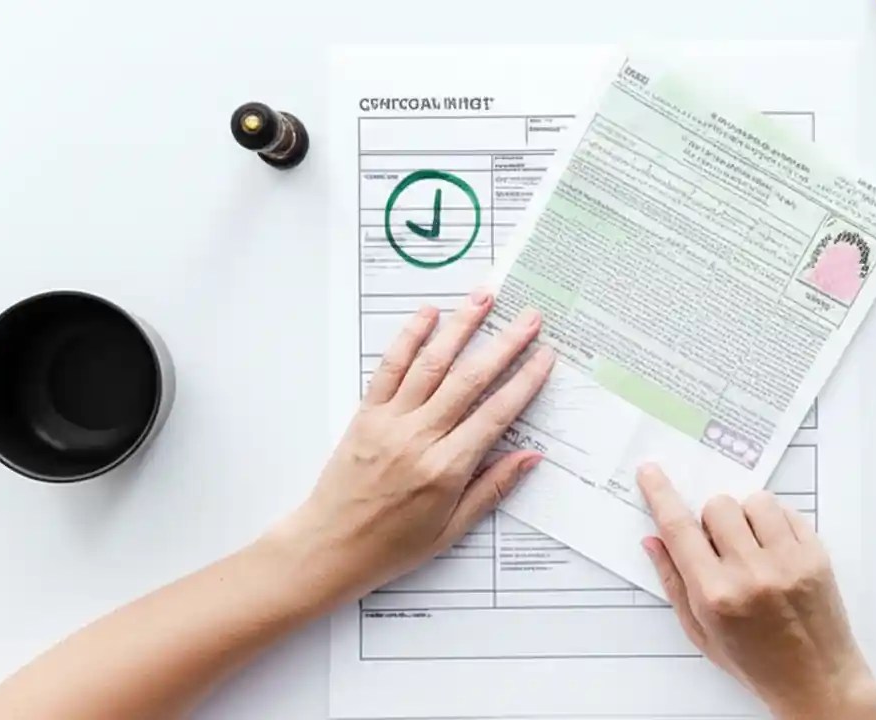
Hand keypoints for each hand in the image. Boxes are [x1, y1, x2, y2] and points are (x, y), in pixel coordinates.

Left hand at [276, 289, 554, 606]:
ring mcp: (390, 422)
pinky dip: (409, 338)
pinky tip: (428, 315)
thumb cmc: (391, 545)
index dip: (525, 382)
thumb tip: (530, 457)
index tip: (545, 357)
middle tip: (529, 319)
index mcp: (445, 469)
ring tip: (483, 299)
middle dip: (504, 345)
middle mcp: (419, 438)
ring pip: (432, 364)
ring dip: (461, 327)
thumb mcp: (452, 529)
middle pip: (470, 380)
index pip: (496, 415)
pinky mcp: (366, 414)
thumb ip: (492, 489)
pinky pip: (390, 368)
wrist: (330, 547)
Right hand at [637, 465, 875, 719]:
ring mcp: (787, 563)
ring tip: (753, 547)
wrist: (815, 680)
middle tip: (721, 545)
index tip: (651, 473)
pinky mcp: (816, 556)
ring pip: (755, 502)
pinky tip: (775, 552)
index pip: (679, 530)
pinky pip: (787, 512)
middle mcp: (750, 574)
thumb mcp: (701, 632)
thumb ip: (673, 582)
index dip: (661, 495)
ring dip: (747, 517)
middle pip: (717, 506)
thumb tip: (653, 540)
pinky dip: (776, 524)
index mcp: (715, 596)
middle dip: (712, 520)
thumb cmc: (756, 662)